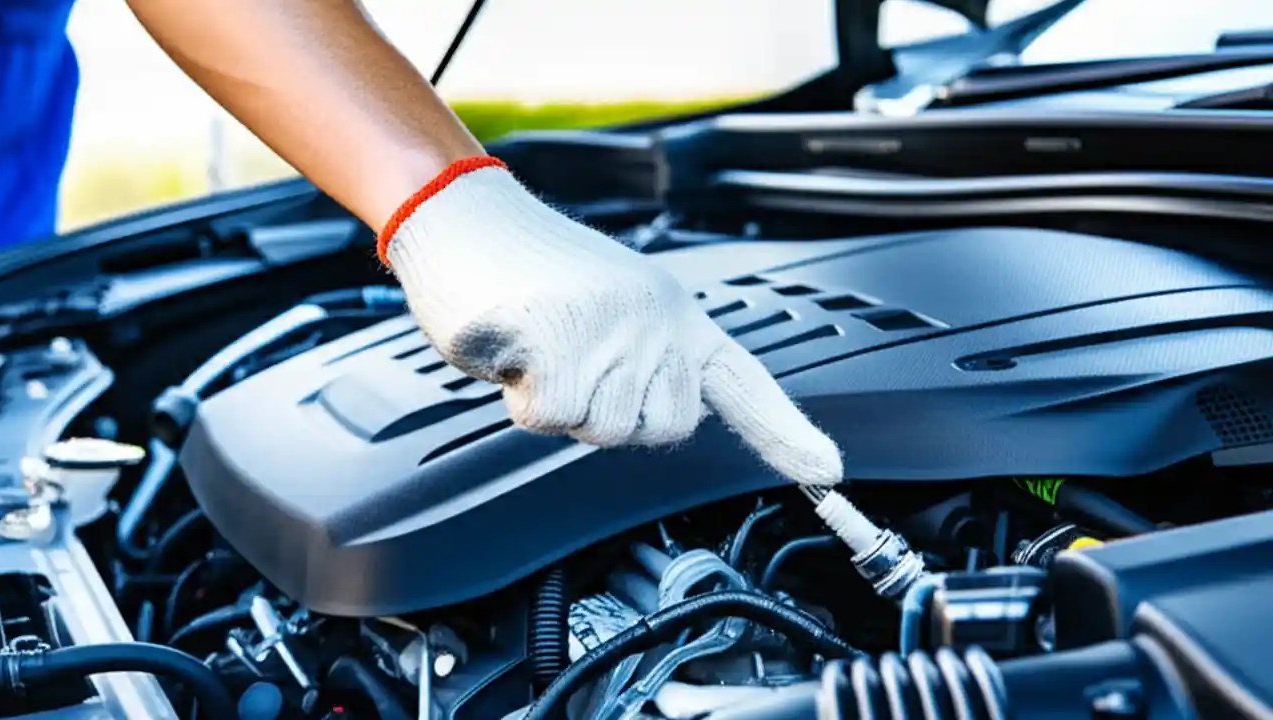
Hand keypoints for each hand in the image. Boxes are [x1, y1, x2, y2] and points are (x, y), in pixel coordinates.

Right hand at [383, 159, 841, 485]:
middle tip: (568, 361)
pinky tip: (514, 345)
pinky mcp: (559, 331)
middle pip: (659, 429)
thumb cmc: (528, 272)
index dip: (786, 435)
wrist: (463, 215)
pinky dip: (521, 394)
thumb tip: (649, 419)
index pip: (742, 382)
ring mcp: (612, 323)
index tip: (827, 474)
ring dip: (559, 403)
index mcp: (675, 313)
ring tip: (538, 346)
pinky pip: (551, 415)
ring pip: (601, 428)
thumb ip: (642, 365)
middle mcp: (657, 317)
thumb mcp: (607, 312)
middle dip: (608, 415)